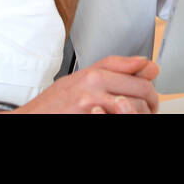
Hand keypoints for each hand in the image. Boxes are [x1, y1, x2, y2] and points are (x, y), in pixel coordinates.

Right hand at [11, 55, 159, 113]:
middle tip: (148, 111)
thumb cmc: (53, 104)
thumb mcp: (81, 79)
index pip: (137, 73)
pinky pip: (119, 116)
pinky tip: (116, 116)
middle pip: (141, 90)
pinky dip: (124, 117)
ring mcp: (91, 104)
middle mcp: (93, 85)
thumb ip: (114, 69)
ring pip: (134, 107)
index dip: (150, 86)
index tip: (151, 95)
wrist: (31, 118)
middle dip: (151, 103)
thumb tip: (146, 65)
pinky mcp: (89, 116)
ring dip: (140, 114)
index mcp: (94, 73)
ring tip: (135, 116)